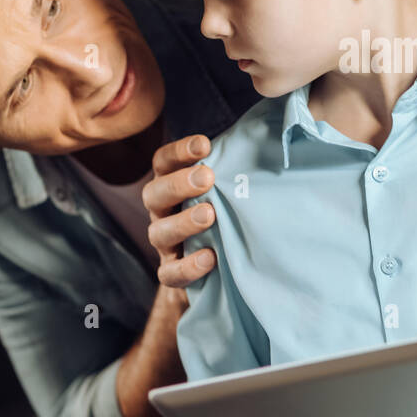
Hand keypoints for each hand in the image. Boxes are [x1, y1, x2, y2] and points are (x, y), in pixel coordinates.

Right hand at [141, 134, 218, 288]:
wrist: (213, 268)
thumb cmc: (222, 214)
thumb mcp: (223, 190)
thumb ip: (230, 171)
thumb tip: (261, 143)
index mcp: (170, 184)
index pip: (163, 162)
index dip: (179, 152)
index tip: (204, 145)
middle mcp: (162, 211)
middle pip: (154, 193)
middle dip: (178, 184)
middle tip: (206, 177)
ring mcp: (165, 243)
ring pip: (159, 232)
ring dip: (183, 222)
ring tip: (209, 215)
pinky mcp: (172, 272)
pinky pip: (169, 273)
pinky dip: (187, 267)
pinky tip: (209, 257)